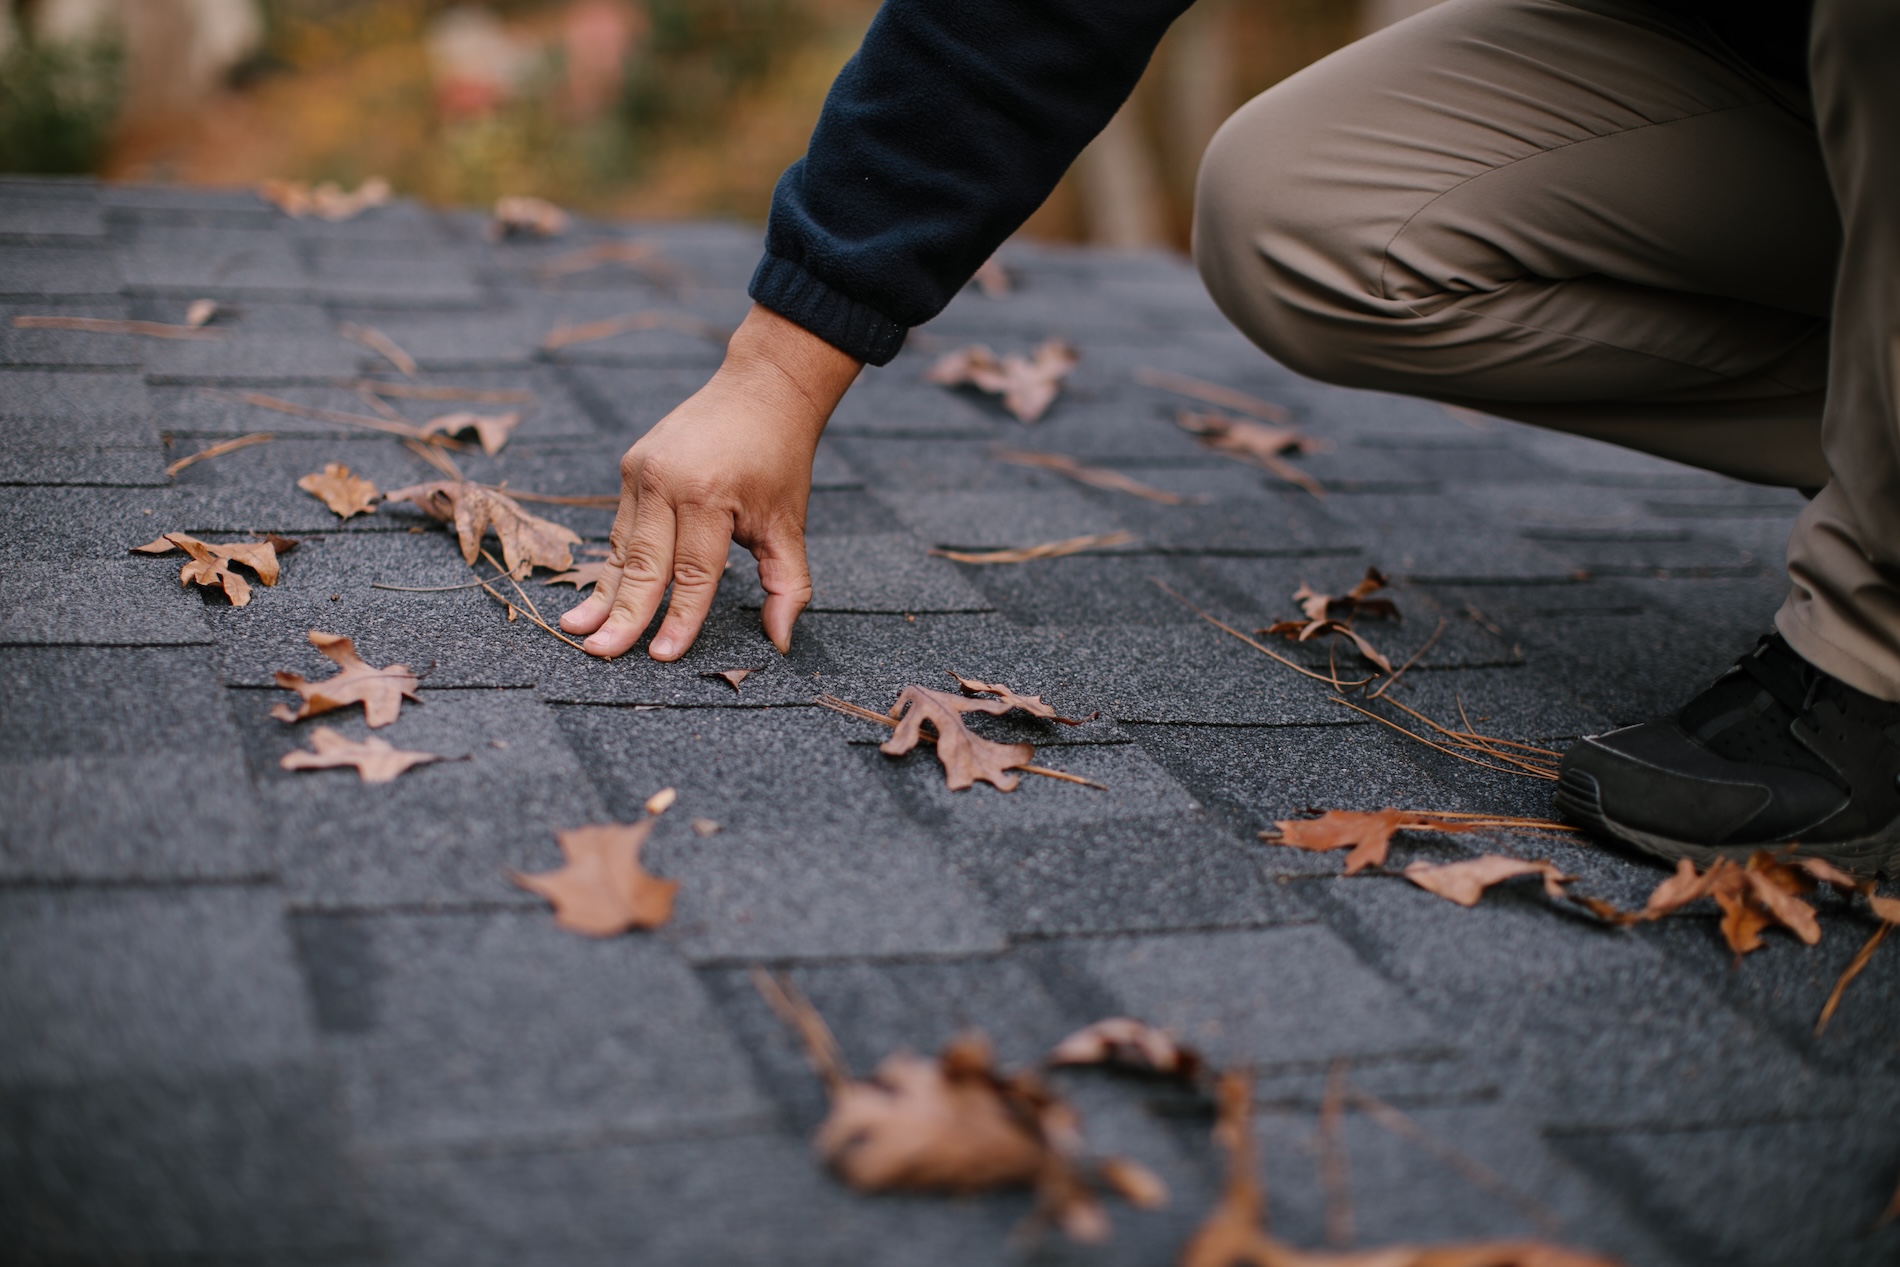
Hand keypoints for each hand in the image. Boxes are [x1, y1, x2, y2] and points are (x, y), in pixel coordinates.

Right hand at [559, 304, 862, 659]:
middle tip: (601, 652)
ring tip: (578, 630)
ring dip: (604, 593)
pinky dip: (614, 563)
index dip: (680, 618)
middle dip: (623, 614)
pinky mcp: (631, 465)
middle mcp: (667, 481)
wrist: (761, 390)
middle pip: (645, 564)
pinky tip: (595, 596)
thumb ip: (787, 584)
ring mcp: (642, 470)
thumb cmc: (779, 461)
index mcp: (709, 494)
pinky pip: (623, 526)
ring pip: (624, 547)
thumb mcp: (788, 523)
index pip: (694, 573)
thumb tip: (780, 641)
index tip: (663, 656)